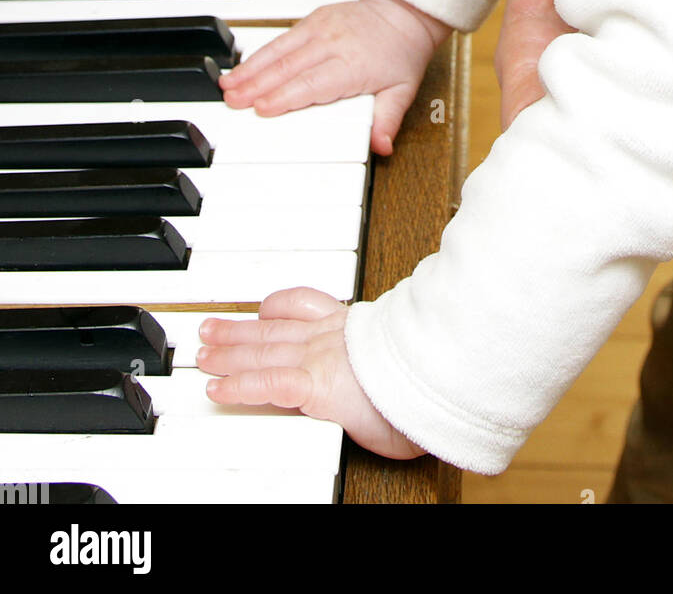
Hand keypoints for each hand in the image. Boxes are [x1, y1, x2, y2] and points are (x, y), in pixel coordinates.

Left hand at [197, 287, 423, 460]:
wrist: (442, 372)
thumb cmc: (432, 375)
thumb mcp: (401, 356)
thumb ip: (382, 358)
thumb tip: (384, 370)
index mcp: (351, 328)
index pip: (303, 310)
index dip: (275, 310)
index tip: (258, 310)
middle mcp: (329, 338)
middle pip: (272, 330)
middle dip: (237, 330)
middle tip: (209, 328)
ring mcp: (319, 359)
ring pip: (261, 352)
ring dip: (227, 353)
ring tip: (202, 351)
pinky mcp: (315, 385)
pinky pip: (266, 384)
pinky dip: (238, 386)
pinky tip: (216, 388)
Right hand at [219, 0, 451, 155]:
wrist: (404, 10)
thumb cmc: (402, 52)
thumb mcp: (403, 90)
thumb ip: (388, 120)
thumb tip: (382, 146)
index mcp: (353, 64)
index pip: (312, 84)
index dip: (285, 96)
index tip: (262, 108)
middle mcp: (333, 43)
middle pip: (288, 67)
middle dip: (257, 85)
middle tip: (232, 101)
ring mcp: (321, 27)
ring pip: (279, 49)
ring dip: (251, 68)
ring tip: (228, 84)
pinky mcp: (314, 18)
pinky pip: (282, 37)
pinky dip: (260, 53)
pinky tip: (244, 66)